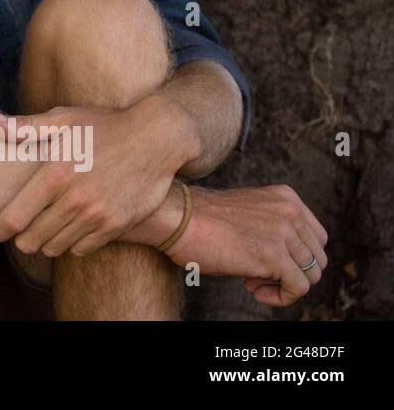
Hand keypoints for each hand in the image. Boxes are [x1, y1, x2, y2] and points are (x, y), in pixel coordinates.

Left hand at [0, 96, 186, 257]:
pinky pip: (82, 249)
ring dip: (45, 242)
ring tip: (42, 230)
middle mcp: (74, 199)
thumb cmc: (103, 126)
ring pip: (56, 247)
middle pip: (32, 239)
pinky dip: (72, 244)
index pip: (14, 218)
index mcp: (54, 174)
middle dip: (20, 238)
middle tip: (18, 231)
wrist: (156, 138)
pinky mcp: (116, 225)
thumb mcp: (63, 119)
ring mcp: (97, 215)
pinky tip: (69, 229)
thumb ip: (24, 127)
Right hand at [164, 185, 328, 307]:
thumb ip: (272, 225)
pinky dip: (280, 297)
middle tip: (257, 272)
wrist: (177, 219)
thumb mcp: (247, 212)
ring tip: (252, 280)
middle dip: (292, 271)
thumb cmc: (200, 219)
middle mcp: (291, 212)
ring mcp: (285, 233)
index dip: (295, 255)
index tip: (266, 258)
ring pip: (312, 274)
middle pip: (317, 257)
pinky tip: (252, 290)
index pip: (316, 236)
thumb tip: (285, 259)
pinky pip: (298, 288)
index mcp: (286, 198)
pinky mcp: (275, 256)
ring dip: (284, 284)